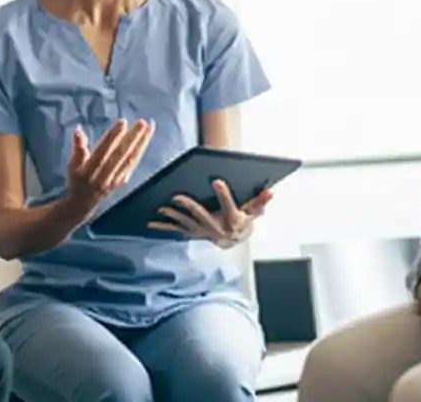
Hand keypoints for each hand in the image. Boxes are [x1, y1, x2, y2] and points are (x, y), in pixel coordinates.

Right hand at [65, 119, 154, 209]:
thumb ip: (78, 148)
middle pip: (121, 154)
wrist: (83, 205)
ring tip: (150, 127)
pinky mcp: (122, 180)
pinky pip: (133, 165)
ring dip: (141, 143)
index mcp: (91, 169)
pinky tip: (146, 140)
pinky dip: (140, 152)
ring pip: (131, 159)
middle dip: (132, 138)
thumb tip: (78, 130)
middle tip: (142, 122)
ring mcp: (116, 178)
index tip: (122, 122)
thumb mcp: (72, 165)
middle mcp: (105, 174)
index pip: (104, 150)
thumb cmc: (76, 180)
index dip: (113, 137)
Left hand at [148, 180, 271, 248]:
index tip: (216, 180)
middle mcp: (216, 228)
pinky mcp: (193, 232)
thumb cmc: (244, 219)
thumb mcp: (255, 211)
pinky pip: (177, 230)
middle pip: (202, 216)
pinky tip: (151, 223)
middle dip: (189, 207)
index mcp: (232, 220)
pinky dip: (164, 227)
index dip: (223, 194)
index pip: (228, 206)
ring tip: (161, 209)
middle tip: (177, 197)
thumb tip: (270, 191)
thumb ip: (261, 201)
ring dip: (173, 217)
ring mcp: (203, 232)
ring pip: (186, 224)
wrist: (234, 239)